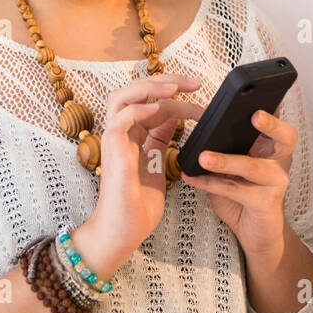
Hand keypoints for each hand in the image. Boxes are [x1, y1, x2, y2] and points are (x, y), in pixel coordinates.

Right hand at [73, 74, 201, 277]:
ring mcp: (114, 140)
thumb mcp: (157, 162)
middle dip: (165, 81)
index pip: (150, 99)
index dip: (174, 91)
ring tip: (175, 88)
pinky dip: (138, 108)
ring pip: (122, 96)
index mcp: (132, 133)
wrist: (124, 232)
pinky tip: (159, 108)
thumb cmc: (139, 204)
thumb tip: (174, 117)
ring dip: (150, 87)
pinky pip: (120, 119)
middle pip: (135, 90)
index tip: (199, 92)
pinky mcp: (113, 151)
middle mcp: (120, 132)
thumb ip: (161, 138)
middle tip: (194, 83)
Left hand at [180, 109, 296, 259]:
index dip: (272, 107)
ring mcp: (276, 183)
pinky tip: (191, 177)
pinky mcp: (266, 204)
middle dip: (271, 125)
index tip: (260, 94)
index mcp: (274, 147)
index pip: (278, 120)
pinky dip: (210, 184)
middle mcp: (281, 161)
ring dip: (226, 160)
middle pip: (286, 137)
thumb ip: (228, 144)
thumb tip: (203, 119)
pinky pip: (235, 190)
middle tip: (255, 116)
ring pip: (253, 167)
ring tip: (203, 156)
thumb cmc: (244, 194)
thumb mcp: (238, 164)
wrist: (257, 233)